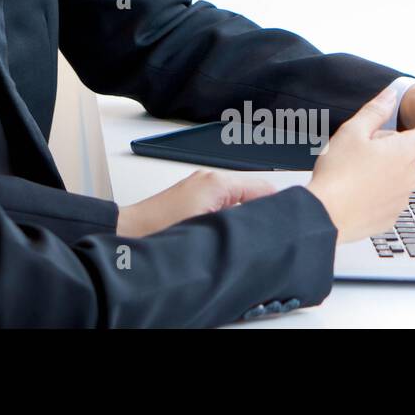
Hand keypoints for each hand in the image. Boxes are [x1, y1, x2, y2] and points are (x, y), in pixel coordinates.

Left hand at [117, 170, 275, 237]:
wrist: (129, 235)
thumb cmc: (158, 231)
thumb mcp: (210, 228)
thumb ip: (241, 220)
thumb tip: (261, 222)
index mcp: (217, 181)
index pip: (264, 187)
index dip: (278, 206)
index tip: (286, 221)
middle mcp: (210, 179)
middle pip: (253, 192)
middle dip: (262, 212)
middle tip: (268, 232)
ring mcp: (201, 187)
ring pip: (239, 199)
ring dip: (245, 216)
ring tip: (247, 235)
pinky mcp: (193, 198)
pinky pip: (223, 204)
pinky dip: (230, 217)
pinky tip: (227, 234)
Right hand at [307, 88, 414, 243]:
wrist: (324, 216)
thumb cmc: (337, 175)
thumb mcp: (351, 132)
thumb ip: (375, 111)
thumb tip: (389, 95)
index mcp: (404, 150)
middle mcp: (411, 175)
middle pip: (404, 153)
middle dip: (385, 151)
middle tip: (357, 156)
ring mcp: (403, 199)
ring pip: (394, 176)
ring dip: (378, 173)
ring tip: (352, 177)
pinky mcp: (392, 217)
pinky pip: (386, 198)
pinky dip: (372, 194)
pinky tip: (355, 194)